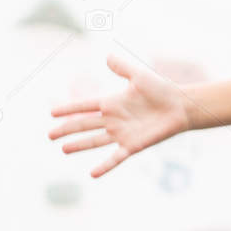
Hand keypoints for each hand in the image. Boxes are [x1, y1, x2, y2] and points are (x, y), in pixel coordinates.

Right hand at [49, 55, 190, 177]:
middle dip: (67, 129)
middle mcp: (113, 120)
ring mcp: (122, 134)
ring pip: (95, 141)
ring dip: (80, 145)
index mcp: (111, 103)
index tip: (51, 112)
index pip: (85, 106)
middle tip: (50, 134)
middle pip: (85, 125)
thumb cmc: (161, 90)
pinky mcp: (133, 145)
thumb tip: (107, 56)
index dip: (68, 109)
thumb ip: (122, 68)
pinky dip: (105, 166)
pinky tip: (92, 174)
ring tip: (63, 149)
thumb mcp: (138, 76)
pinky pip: (116, 158)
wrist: (180, 106)